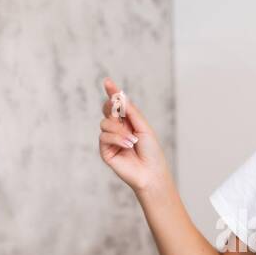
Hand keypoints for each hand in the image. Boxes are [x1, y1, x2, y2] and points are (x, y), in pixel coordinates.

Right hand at [98, 77, 170, 194]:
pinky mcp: (105, 151)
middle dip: (113, 109)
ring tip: (132, 140)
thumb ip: (130, 111)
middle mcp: (117, 130)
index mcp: (128, 122)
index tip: (107, 82)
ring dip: (119, 130)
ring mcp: (110, 140)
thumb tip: (119, 95)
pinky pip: (104, 136)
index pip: (116, 105)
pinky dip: (117, 139)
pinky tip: (128, 146)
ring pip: (104, 123)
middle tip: (120, 113)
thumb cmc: (151, 151)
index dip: (112, 93)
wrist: (151, 172)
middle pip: (107, 110)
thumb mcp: (143, 127)